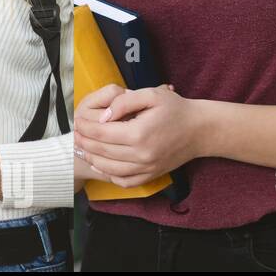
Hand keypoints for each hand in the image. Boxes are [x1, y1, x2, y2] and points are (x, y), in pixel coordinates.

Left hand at [75, 83, 202, 187]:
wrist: (201, 130)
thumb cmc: (176, 109)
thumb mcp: (150, 94)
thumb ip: (123, 101)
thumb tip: (103, 116)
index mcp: (139, 134)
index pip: (101, 133)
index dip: (84, 127)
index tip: (76, 121)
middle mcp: (142, 155)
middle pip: (101, 151)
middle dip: (84, 142)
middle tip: (74, 134)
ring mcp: (147, 168)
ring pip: (109, 169)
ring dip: (92, 159)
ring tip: (83, 148)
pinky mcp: (152, 175)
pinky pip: (125, 181)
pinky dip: (110, 175)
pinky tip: (101, 164)